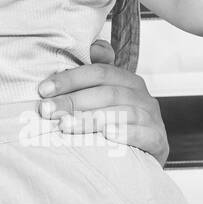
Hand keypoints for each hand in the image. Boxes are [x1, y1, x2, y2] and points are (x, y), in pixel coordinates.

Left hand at [37, 39, 169, 165]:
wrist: (145, 156)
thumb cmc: (117, 122)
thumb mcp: (104, 97)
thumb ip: (95, 73)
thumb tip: (94, 46)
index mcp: (127, 80)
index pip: (98, 72)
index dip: (70, 79)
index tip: (43, 90)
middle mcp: (141, 95)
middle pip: (106, 92)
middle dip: (73, 101)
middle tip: (47, 111)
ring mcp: (152, 117)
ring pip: (123, 112)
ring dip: (91, 119)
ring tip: (66, 125)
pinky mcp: (159, 140)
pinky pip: (144, 134)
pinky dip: (125, 133)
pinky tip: (107, 136)